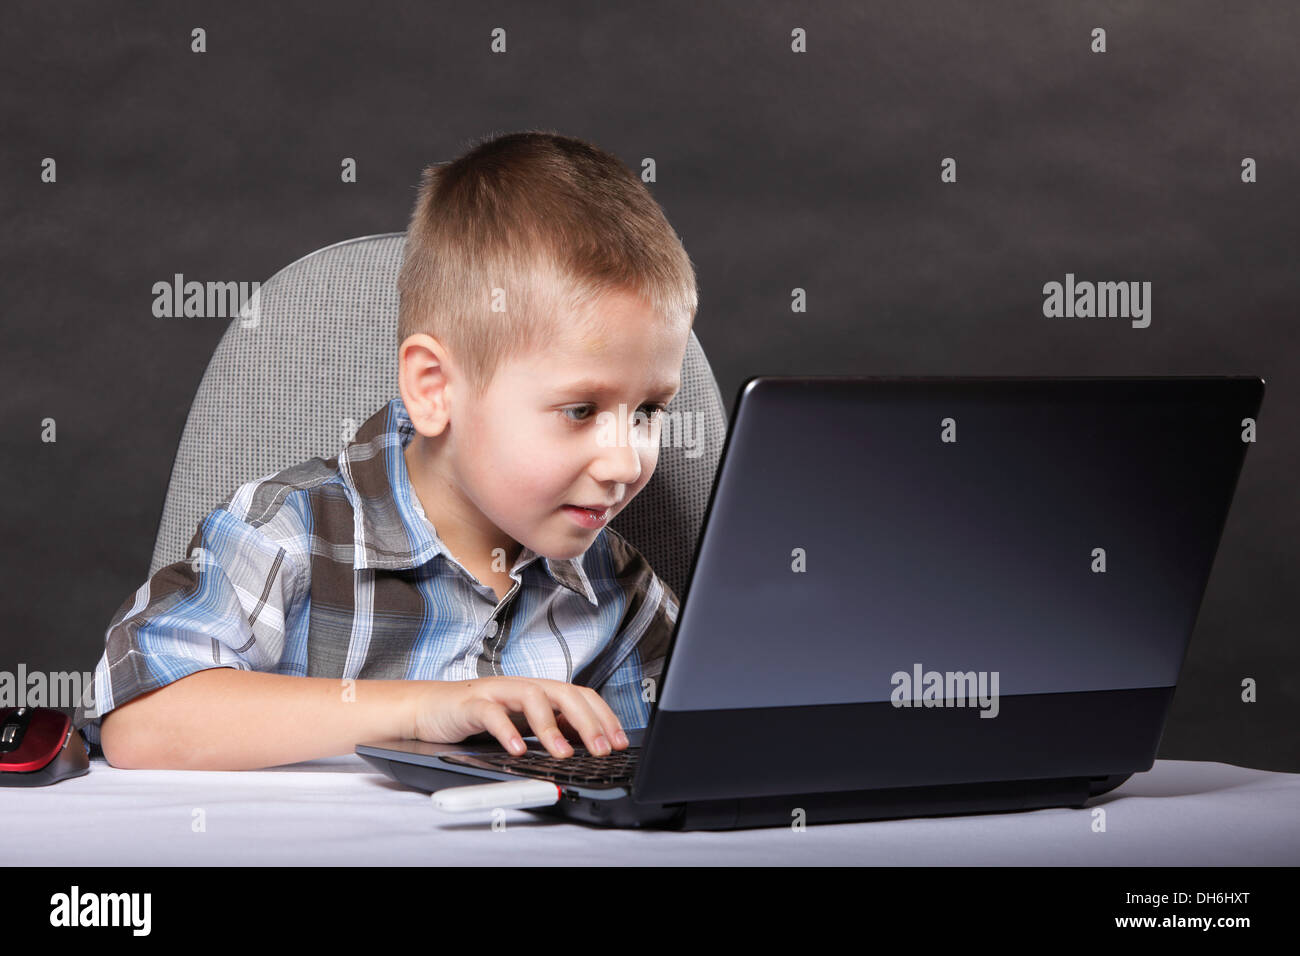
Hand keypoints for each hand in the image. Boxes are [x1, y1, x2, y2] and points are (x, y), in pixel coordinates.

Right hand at [411, 677, 629, 758]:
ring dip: (551, 728)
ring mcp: (497, 692)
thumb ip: (551, 727)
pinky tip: (518, 750)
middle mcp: (522, 686)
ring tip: (564, 754)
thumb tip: (587, 743)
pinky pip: (491, 714)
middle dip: (588, 722)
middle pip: (563, 693)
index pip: (581, 696)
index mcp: (539, 691)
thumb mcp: (521, 723)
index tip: (619, 742)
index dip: (603, 717)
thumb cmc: (478, 716)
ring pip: (532, 698)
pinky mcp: (471, 704)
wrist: (429, 708)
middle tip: (603, 749)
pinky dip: (506, 731)